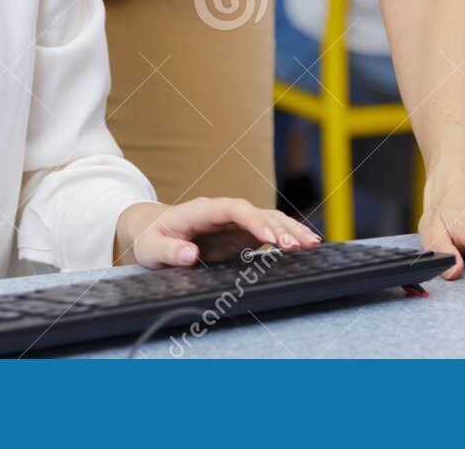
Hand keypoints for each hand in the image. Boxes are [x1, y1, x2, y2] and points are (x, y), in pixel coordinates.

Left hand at [115, 197, 319, 266]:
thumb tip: (189, 255)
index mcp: (203, 210)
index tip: (269, 239)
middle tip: (300, 246)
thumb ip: (169, 252)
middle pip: (258, 212)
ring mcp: (235, 222)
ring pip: (268, 220)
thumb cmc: (152, 238)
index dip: (254, 221)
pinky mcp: (241, 234)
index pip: (234, 209)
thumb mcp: (152, 248)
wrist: (154, 230)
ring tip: (313, 244)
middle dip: (280, 228)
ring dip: (290, 230)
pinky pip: (268, 232)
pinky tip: (305, 246)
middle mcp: (224, 212)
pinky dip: (286, 237)